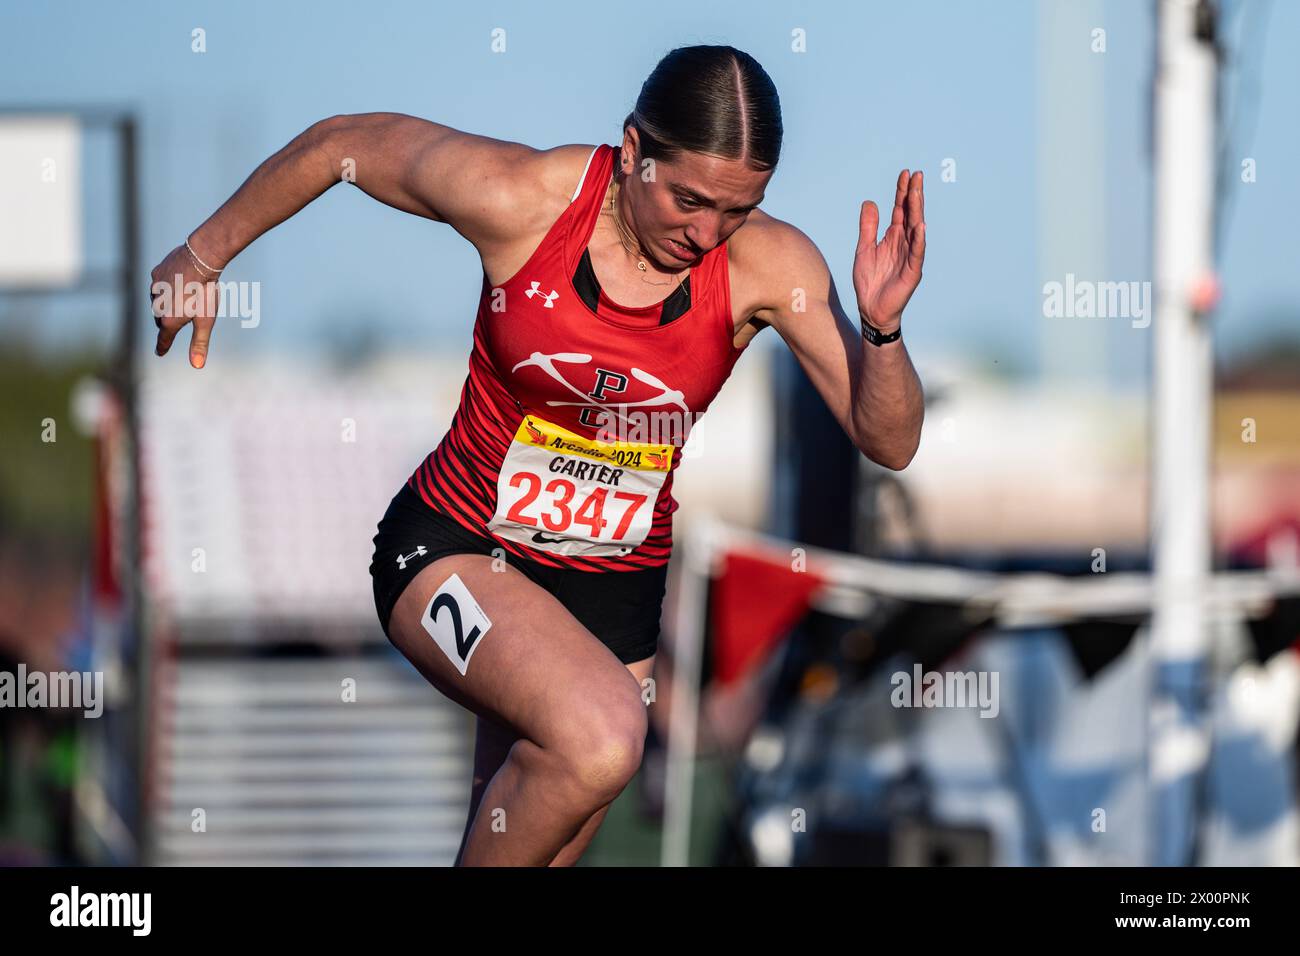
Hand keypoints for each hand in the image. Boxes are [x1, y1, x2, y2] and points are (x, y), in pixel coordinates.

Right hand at [150, 240, 221, 367]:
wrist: (200, 260)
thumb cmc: (205, 293)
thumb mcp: (205, 321)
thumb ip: (200, 343)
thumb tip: (197, 366)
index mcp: (169, 320)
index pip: (164, 338)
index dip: (163, 346)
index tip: (160, 352)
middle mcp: (157, 305)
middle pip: (160, 319)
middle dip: (167, 323)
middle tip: (176, 322)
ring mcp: (154, 288)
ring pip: (157, 301)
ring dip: (165, 304)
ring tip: (179, 299)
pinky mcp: (156, 272)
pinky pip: (158, 283)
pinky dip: (165, 287)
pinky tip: (176, 282)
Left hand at [853, 169, 924, 331]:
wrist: (871, 310)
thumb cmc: (870, 281)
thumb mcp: (864, 249)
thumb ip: (868, 227)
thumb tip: (870, 202)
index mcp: (893, 237)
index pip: (900, 209)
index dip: (902, 192)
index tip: (905, 173)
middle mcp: (904, 243)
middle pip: (911, 214)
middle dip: (913, 194)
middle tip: (916, 175)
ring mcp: (910, 256)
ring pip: (916, 229)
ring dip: (917, 211)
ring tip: (917, 192)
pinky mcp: (912, 272)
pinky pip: (917, 253)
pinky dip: (919, 240)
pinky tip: (921, 226)